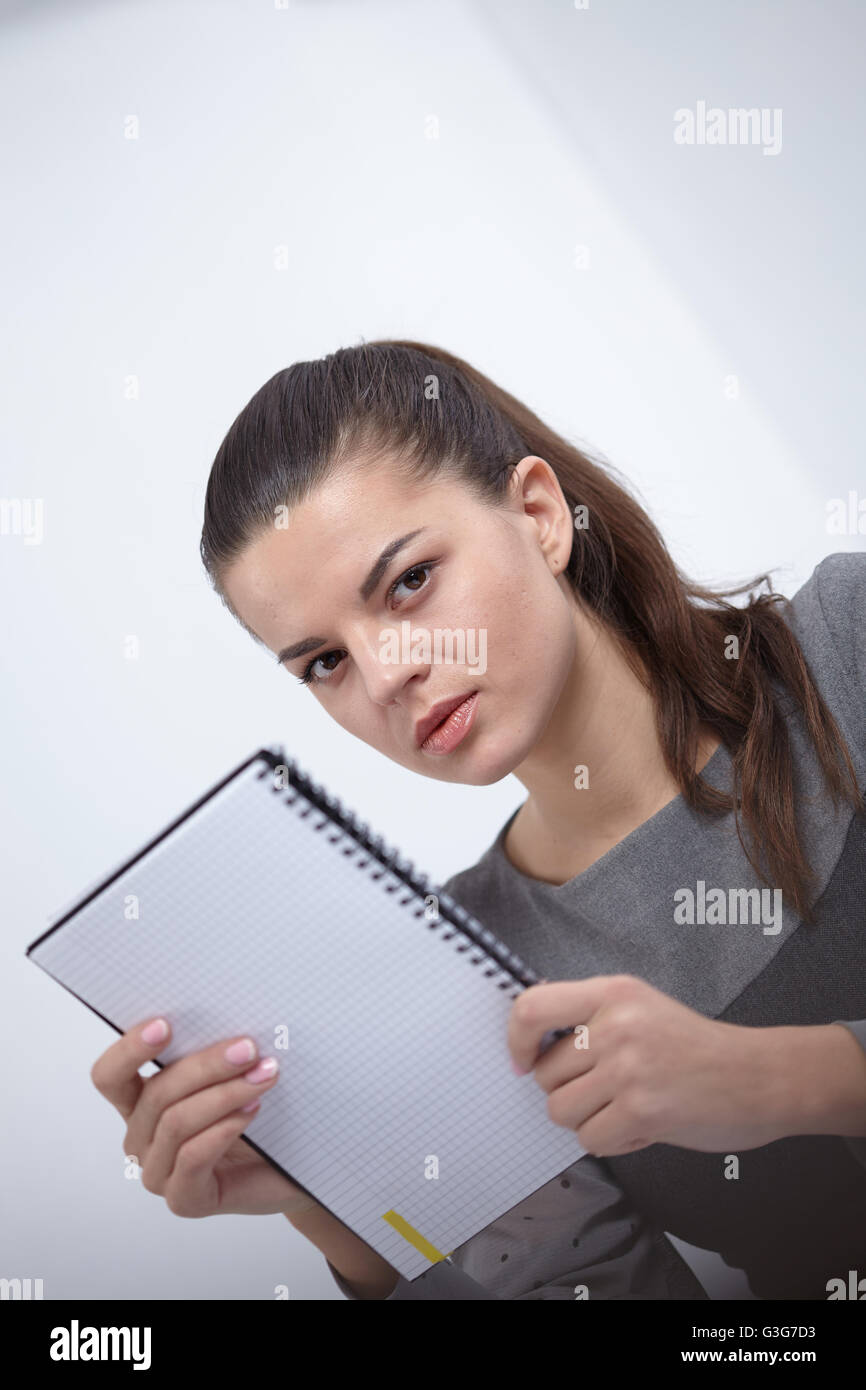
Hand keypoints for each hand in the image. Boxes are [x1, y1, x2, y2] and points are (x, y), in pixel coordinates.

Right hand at [90, 1017, 319, 1217]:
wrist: (294, 1169)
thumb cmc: (261, 1117)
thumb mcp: (231, 1077)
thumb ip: (214, 1054)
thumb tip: (222, 1017)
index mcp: (140, 1103)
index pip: (110, 1076)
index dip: (129, 1049)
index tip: (165, 1024)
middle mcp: (141, 1138)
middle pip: (156, 1094)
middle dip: (206, 1065)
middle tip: (248, 1047)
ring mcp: (158, 1173)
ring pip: (176, 1123)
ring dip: (225, 1093)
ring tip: (264, 1075)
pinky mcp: (185, 1199)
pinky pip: (193, 1159)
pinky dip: (224, 1129)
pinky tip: (251, 1111)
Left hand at [507, 975, 795, 1156]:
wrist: (760, 1076)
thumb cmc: (699, 1048)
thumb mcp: (643, 1007)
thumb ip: (592, 1016)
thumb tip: (532, 1041)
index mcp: (614, 991)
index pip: (532, 1007)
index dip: (516, 1041)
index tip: (522, 1061)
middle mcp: (617, 1024)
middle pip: (545, 1073)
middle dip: (568, 1091)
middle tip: (606, 1091)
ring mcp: (628, 1068)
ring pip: (560, 1110)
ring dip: (587, 1119)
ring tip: (624, 1108)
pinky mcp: (641, 1110)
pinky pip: (590, 1139)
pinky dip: (612, 1141)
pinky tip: (641, 1127)